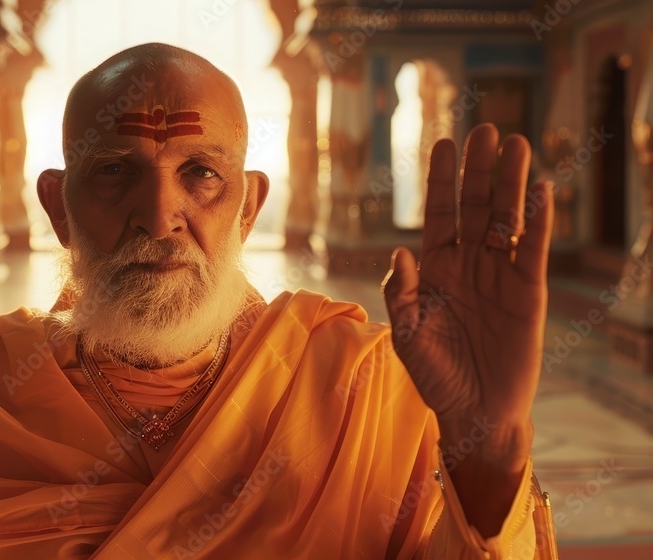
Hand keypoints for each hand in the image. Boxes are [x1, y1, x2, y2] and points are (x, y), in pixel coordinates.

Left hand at [382, 123, 552, 468]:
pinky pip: (533, 249)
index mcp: (434, 269)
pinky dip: (539, 221)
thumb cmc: (434, 374)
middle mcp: (468, 264)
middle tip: (485, 129)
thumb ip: (399, 293)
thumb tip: (399, 250)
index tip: (443, 141)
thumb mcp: (406, 334)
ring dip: (511, 183)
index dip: (441, 180)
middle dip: (479, 169)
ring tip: (517, 144)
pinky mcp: (528, 292)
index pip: (438, 214)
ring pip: (506, 219)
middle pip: (475, 206)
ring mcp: (499, 275)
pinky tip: (542, 190)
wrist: (474, 411)